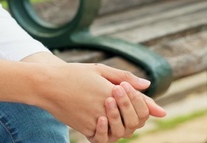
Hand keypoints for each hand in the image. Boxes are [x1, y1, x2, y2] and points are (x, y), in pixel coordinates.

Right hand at [31, 63, 164, 140]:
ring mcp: (95, 120)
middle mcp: (106, 108)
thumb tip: (147, 84)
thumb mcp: (98, 70)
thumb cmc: (73, 74)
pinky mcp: (85, 129)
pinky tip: (104, 120)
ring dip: (122, 124)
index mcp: (111, 91)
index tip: (160, 110)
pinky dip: (106, 130)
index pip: (140, 104)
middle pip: (133, 121)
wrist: (46, 85)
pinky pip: (102, 136)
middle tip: (129, 106)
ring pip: (119, 132)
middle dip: (135, 114)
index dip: (150, 107)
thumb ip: (124, 77)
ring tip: (115, 112)